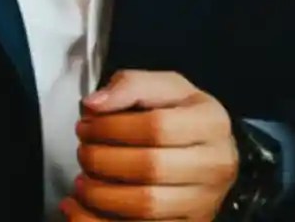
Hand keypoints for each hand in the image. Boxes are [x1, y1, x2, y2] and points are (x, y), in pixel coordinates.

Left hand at [62, 70, 239, 221]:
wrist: (210, 158)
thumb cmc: (184, 122)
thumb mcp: (168, 91)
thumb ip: (133, 85)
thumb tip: (95, 104)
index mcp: (213, 124)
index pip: (157, 126)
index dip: (111, 126)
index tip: (88, 124)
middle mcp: (216, 166)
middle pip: (150, 167)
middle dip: (102, 158)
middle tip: (84, 150)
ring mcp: (203, 202)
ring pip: (144, 204)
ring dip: (98, 192)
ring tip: (84, 178)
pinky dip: (93, 220)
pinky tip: (78, 206)